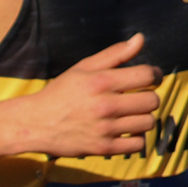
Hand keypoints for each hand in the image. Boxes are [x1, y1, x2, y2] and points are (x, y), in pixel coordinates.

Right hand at [14, 34, 159, 157]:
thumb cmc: (60, 93)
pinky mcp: (104, 148)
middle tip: (134, 98)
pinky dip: (134, 138)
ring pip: (147, 123)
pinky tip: (122, 131)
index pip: (147, 75)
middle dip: (147, 97)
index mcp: (100, 82)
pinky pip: (138, 144)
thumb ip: (114, 54)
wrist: (33, 123)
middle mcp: (105, 105)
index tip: (148, 78)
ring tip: (127, 115)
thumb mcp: (82, 68)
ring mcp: (105, 129)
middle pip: (152, 101)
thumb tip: (141, 38)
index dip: (153, 75)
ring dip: (141, 118)